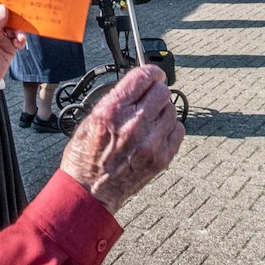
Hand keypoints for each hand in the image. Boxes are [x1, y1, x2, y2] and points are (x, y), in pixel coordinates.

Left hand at [0, 5, 25, 109]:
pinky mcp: (9, 48)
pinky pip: (18, 40)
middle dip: (13, 15)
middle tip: (21, 11)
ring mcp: (1, 38)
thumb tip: (3, 9)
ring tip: (18, 35)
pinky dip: (21, 39)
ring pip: (14, 27)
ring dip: (18, 29)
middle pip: (5, 17)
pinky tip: (20, 42)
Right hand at [60, 66, 183, 213]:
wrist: (89, 192)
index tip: (154, 75)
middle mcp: (133, 124)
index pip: (143, 76)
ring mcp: (150, 142)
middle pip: (162, 91)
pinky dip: (170, 129)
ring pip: (172, 110)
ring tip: (148, 122)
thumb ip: (116, 100)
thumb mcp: (90, 119)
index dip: (152, 72)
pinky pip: (178, 130)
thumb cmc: (85, 157)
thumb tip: (137, 85)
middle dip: (157, 91)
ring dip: (162, 112)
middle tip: (151, 98)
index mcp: (112, 110)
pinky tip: (155, 135)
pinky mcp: (161, 157)